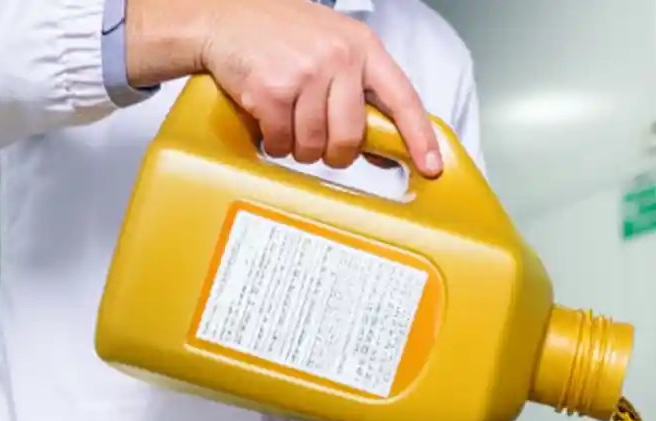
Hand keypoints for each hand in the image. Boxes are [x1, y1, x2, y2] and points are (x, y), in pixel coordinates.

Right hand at [125, 0, 441, 174]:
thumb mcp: (334, 47)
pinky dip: (274, 142)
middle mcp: (339, 58)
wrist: (224, 16)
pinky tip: (267, 121)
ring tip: (288, 122)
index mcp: (363, 48)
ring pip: (315, 145)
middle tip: (320, 144)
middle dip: (335, 153)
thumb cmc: (281, 35)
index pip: (403, 98)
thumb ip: (362, 92)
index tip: (430, 167)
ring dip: (299, 147)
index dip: (419, 137)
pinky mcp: (273, 90)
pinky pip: (283, 142)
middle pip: (351, 137)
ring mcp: (306, 73)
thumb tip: (385, 154)